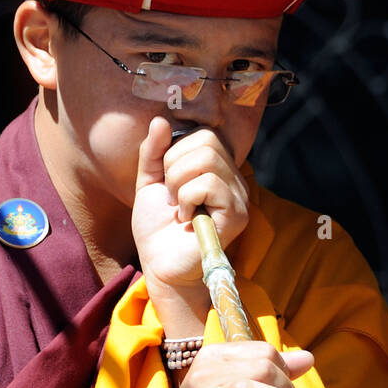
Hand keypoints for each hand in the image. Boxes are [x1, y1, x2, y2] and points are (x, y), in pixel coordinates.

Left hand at [131, 118, 250, 289]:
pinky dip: (187, 198)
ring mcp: (239, 197)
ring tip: (178, 207)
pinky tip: (186, 218)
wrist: (160, 266)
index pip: (204, 134)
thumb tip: (160, 121)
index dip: (175, 151)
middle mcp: (234, 180)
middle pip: (208, 141)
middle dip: (175, 166)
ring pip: (208, 160)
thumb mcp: (149, 182)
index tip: (167, 181)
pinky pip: (209, 184)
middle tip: (172, 195)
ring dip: (179, 183)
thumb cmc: (157, 229)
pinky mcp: (236, 215)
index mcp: (218, 169)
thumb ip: (154, 152)